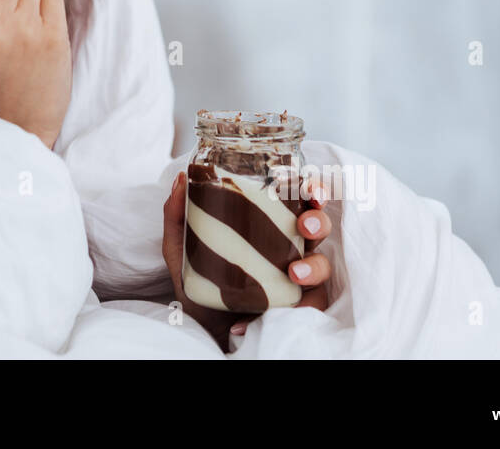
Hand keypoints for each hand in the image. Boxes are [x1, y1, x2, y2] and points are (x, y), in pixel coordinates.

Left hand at [162, 170, 333, 350]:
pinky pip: (311, 306)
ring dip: (314, 266)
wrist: (200, 322)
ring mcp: (295, 277)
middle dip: (319, 221)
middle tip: (305, 225)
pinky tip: (270, 314)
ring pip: (322, 265)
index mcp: (268, 223)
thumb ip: (178, 215)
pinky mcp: (295, 306)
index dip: (312, 190)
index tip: (309, 188)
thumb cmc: (199, 278)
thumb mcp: (182, 246)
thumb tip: (181, 178)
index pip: (297, 200)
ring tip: (294, 273)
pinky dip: (298, 309)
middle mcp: (288, 246)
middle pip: (318, 227)